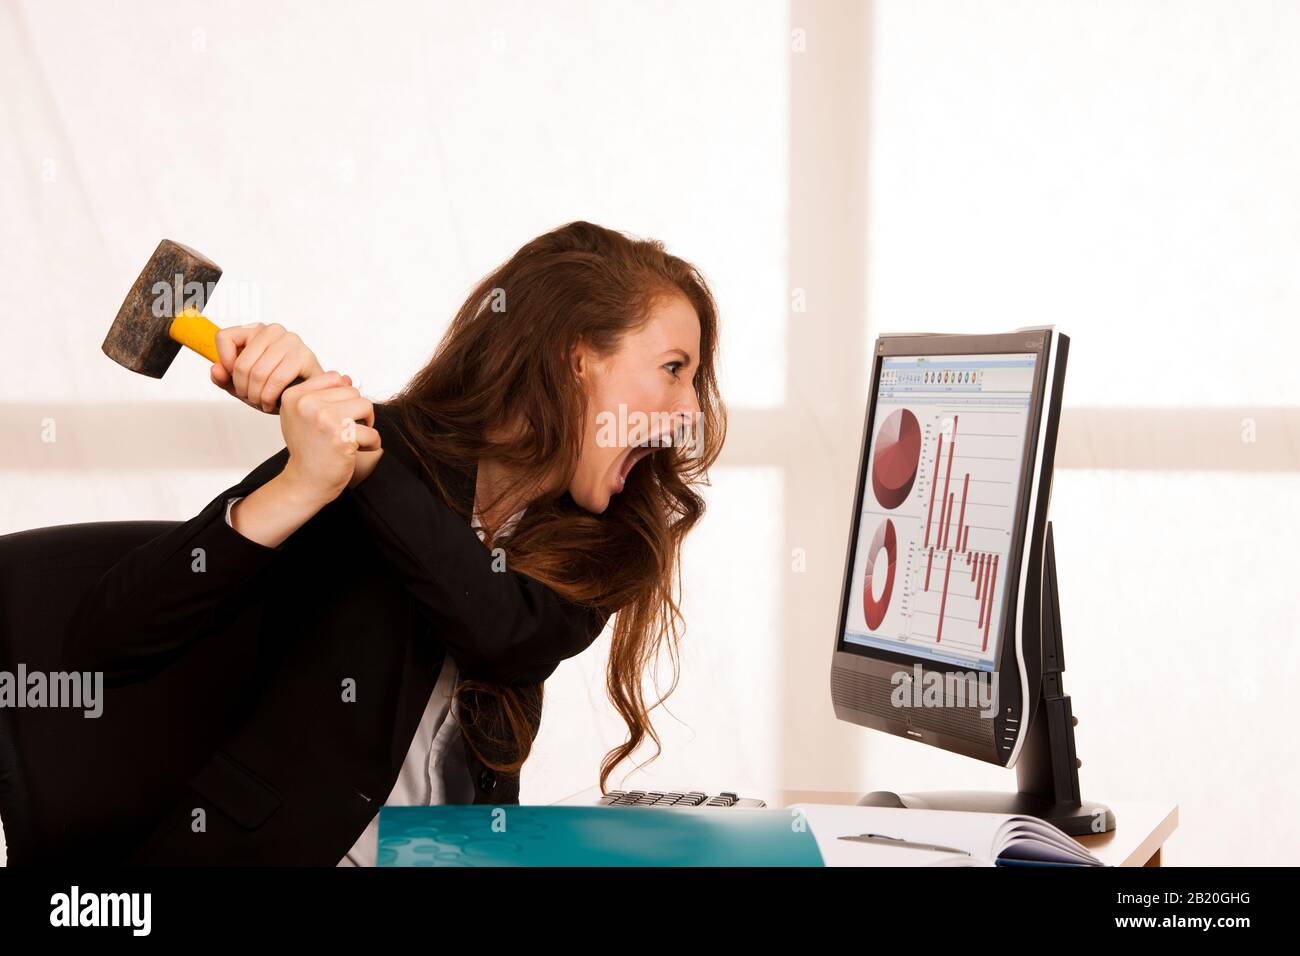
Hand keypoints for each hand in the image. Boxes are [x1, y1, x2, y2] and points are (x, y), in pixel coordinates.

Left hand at [211, 322, 326, 413]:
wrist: (305, 396)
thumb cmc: (276, 387)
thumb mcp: (243, 385)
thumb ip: (224, 378)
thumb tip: (216, 369)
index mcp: (255, 331)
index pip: (224, 336)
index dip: (224, 361)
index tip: (233, 376)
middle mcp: (272, 330)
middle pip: (241, 363)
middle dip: (243, 389)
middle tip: (251, 398)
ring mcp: (290, 341)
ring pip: (258, 373)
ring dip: (257, 396)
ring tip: (262, 402)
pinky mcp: (304, 355)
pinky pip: (276, 379)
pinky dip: (270, 397)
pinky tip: (273, 403)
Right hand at [277, 371, 381, 504]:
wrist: (305, 481)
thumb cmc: (308, 449)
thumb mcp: (305, 416)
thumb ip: (323, 394)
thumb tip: (348, 378)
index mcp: (295, 395)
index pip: (334, 378)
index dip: (341, 398)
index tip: (334, 417)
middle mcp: (306, 404)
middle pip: (353, 391)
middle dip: (356, 412)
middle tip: (346, 431)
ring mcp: (324, 419)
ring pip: (366, 405)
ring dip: (366, 425)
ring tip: (353, 438)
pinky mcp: (341, 436)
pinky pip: (372, 432)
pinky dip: (371, 444)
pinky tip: (355, 452)